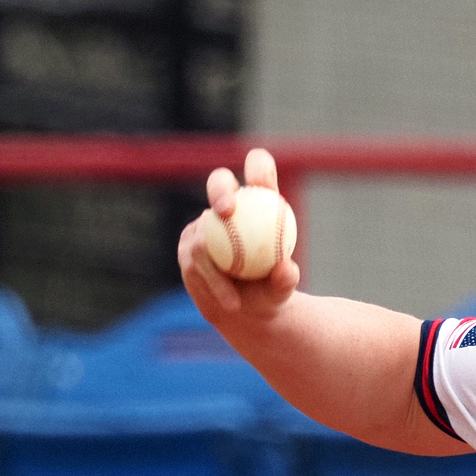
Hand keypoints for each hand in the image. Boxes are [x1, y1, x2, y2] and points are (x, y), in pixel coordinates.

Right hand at [178, 147, 300, 323]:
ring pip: (203, 234)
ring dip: (218, 266)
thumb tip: (287, 268)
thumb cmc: (269, 291)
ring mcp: (204, 222)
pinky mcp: (188, 242)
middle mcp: (228, 206)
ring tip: (238, 298)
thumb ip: (285, 279)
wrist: (244, 308)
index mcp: (258, 202)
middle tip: (226, 210)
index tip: (261, 182)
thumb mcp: (282, 289)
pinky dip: (214, 283)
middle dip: (220, 189)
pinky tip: (230, 302)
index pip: (259, 172)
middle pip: (218, 182)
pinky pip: (196, 261)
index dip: (258, 167)